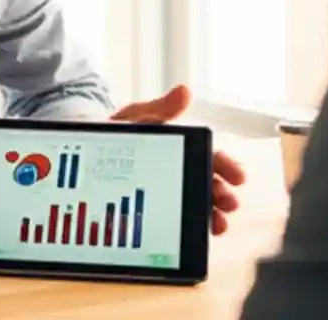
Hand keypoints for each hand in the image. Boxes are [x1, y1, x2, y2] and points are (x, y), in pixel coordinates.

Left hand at [110, 85, 246, 234]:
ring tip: (219, 225)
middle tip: (230, 204)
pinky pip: (176, 219)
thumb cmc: (119, 132)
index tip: (239, 177)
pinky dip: (189, 227)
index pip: (211, 158)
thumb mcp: (137, 117)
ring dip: (213, 215)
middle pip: (209, 185)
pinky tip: (197, 236)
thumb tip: (184, 91)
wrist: (88, 150)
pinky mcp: (155, 207)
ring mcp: (169, 191)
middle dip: (223, 195)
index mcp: (183, 148)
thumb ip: (160, 110)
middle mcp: (181, 171)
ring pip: (197, 205)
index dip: (227, 167)